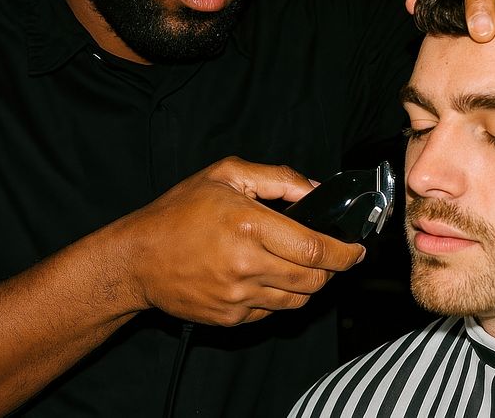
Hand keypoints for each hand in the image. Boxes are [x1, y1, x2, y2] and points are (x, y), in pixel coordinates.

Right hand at [116, 157, 363, 325]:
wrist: (137, 258)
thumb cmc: (179, 211)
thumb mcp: (226, 175)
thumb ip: (278, 178)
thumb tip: (316, 189)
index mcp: (249, 226)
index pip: (315, 249)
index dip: (346, 253)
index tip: (357, 249)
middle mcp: (246, 265)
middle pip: (314, 280)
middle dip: (332, 270)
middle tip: (331, 256)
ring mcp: (237, 297)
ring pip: (297, 300)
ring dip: (308, 285)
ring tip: (297, 265)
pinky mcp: (230, 318)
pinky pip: (271, 313)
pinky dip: (278, 297)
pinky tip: (264, 277)